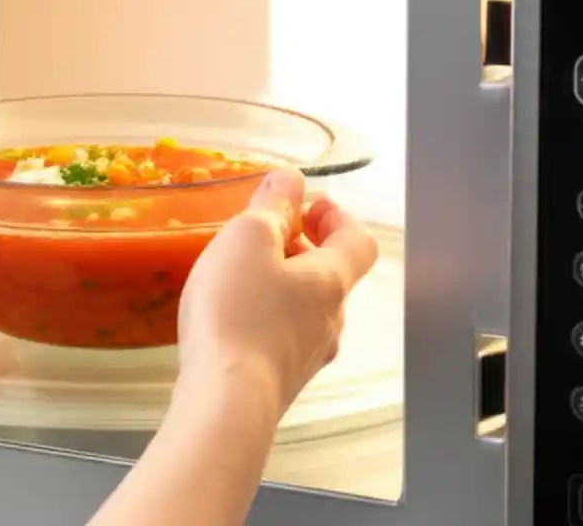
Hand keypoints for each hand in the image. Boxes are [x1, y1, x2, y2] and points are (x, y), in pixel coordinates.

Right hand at [177, 168, 377, 415]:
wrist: (224, 402)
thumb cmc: (238, 315)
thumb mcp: (247, 240)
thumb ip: (271, 206)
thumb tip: (289, 181)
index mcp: (331, 281)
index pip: (358, 242)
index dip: (339, 218)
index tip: (312, 205)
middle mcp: (329, 322)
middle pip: (331, 277)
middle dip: (303, 249)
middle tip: (269, 235)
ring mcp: (306, 357)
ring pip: (306, 310)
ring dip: (283, 285)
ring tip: (242, 274)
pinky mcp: (278, 381)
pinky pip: (280, 338)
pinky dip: (265, 316)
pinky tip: (229, 318)